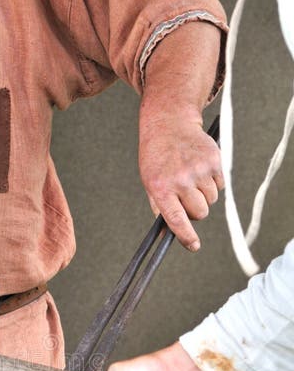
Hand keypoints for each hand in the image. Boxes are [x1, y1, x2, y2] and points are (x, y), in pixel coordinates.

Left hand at [138, 111, 223, 252]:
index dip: (186, 235)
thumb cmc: (157, 159)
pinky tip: (201, 170)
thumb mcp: (151, 183)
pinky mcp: (214, 161)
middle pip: (200, 213)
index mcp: (161, 188)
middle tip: (187, 199)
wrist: (170, 125)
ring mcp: (199, 170)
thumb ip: (160, 208)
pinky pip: (220, 185)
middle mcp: (181, 180)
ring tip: (192, 179)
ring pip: (211, 200)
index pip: (176, 219)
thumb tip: (166, 236)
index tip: (194, 246)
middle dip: (196, 211)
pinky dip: (213, 183)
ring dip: (204, 195)